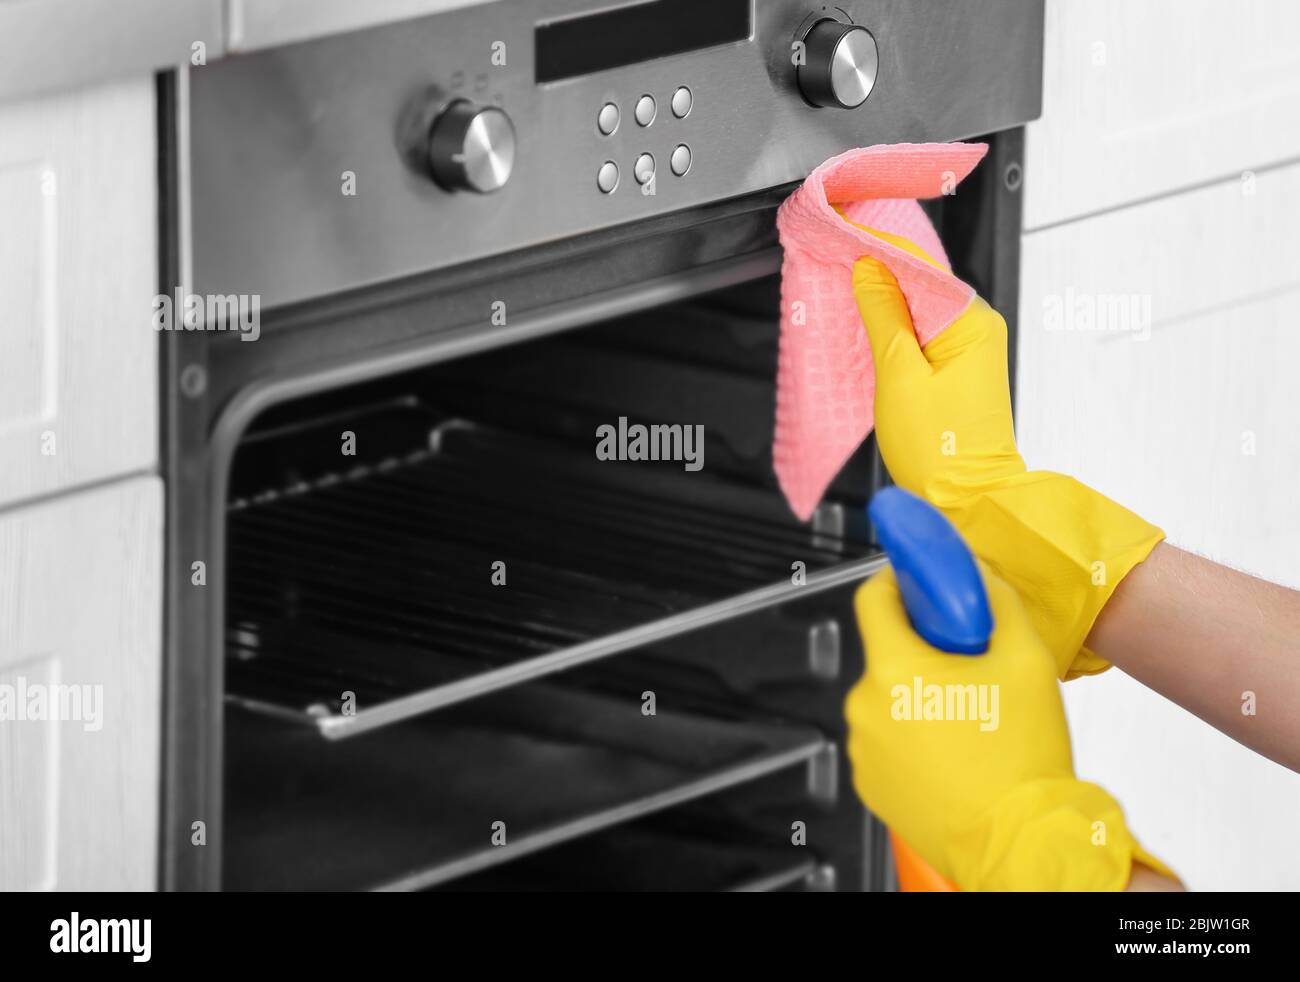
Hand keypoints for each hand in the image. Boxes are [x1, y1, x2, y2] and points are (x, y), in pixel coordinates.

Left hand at [845, 563, 1174, 889]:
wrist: (1021, 841)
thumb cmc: (1022, 756)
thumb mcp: (1026, 660)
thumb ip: (999, 604)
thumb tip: (980, 577)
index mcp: (893, 670)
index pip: (871, 599)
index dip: (894, 582)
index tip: (915, 581)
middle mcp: (864, 707)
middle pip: (886, 654)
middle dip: (922, 650)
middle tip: (967, 663)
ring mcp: (862, 748)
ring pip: (886, 699)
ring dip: (917, 697)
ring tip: (966, 718)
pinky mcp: (868, 783)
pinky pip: (885, 740)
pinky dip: (910, 736)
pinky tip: (952, 750)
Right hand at [853, 227, 1164, 678]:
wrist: (967, 501)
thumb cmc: (940, 452)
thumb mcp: (898, 375)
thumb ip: (882, 314)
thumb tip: (868, 270)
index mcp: (969, 321)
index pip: (916, 262)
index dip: (874, 243)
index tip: (840, 225)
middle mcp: (976, 326)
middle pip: (919, 277)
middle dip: (874, 264)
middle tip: (831, 249)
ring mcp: (969, 346)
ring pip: (917, 302)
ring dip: (880, 293)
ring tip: (840, 278)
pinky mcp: (957, 366)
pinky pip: (921, 327)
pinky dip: (891, 320)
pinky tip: (865, 318)